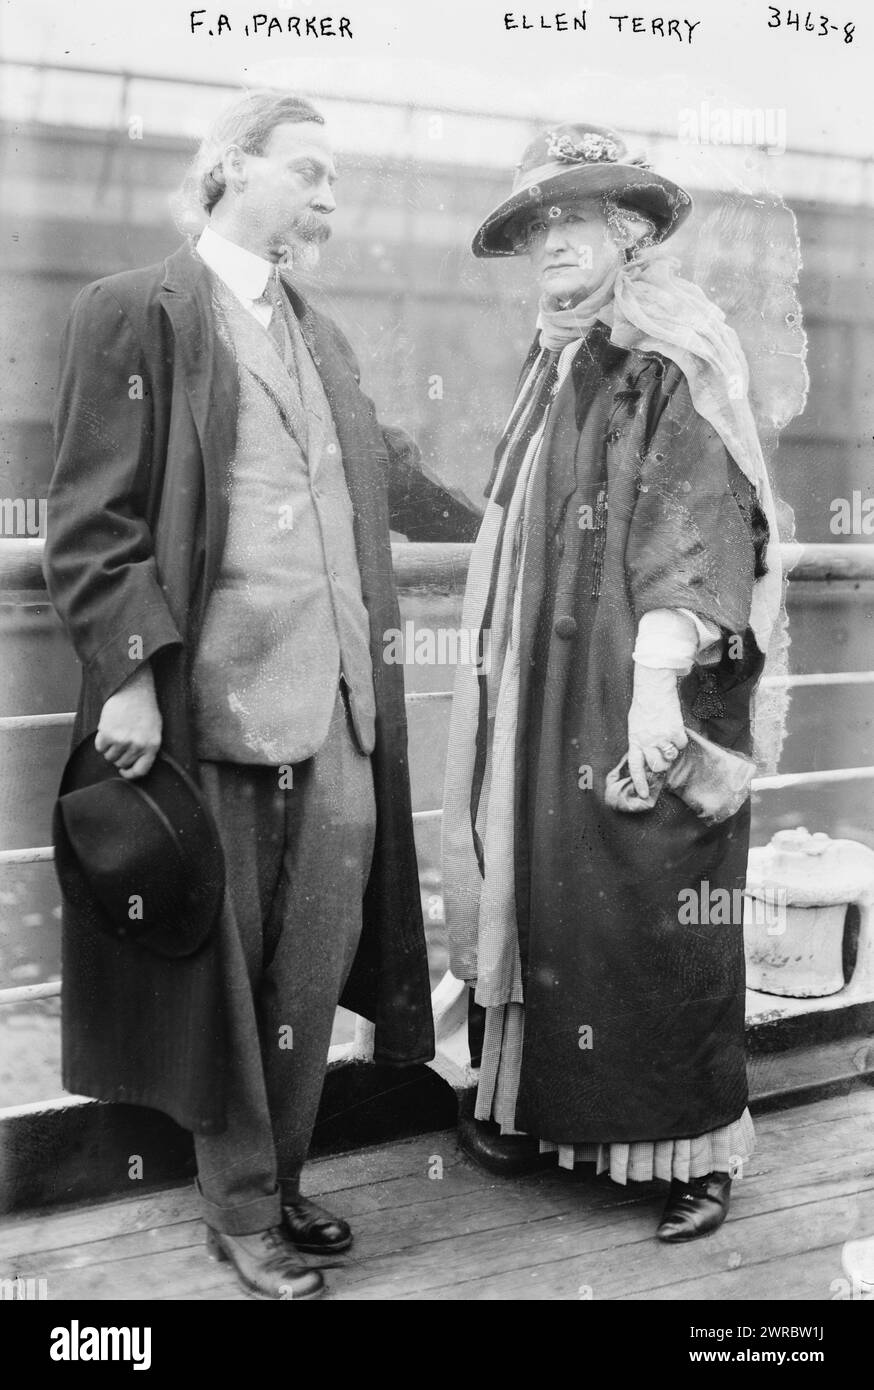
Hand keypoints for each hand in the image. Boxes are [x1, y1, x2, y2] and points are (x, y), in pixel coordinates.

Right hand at [95, 663, 161, 779]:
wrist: (133, 689)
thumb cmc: (144, 708)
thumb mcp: (154, 730)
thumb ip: (146, 748)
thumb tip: (134, 765)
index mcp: (152, 745)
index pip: (140, 771)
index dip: (130, 774)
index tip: (124, 771)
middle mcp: (138, 745)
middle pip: (121, 763)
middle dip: (119, 755)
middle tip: (120, 740)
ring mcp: (122, 741)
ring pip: (109, 757)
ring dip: (109, 748)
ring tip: (115, 732)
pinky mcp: (108, 734)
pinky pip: (100, 747)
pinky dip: (101, 740)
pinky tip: (108, 728)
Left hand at [627, 665, 687, 800]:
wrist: (654, 689)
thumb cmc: (643, 707)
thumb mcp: (635, 727)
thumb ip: (640, 742)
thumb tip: (648, 758)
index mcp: (635, 740)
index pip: (635, 766)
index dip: (639, 782)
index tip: (643, 794)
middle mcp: (647, 741)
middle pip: (657, 766)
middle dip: (662, 765)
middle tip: (663, 755)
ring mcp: (661, 737)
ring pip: (671, 757)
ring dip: (671, 751)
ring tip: (668, 738)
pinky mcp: (675, 731)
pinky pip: (681, 744)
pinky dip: (680, 739)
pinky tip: (674, 728)